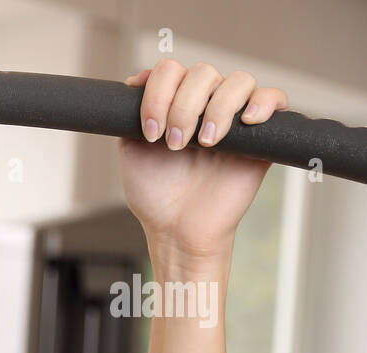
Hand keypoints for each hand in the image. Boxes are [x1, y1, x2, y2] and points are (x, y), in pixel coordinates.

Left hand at [118, 59, 287, 259]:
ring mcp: (233, 117)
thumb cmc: (155, 194)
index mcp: (174, 104)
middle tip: (174, 144)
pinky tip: (246, 121)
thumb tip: (139, 76)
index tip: (150, 132)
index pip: (171, 70)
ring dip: (217, 109)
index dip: (158, 94)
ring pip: (238, 81)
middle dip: (182, 107)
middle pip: (203, 72)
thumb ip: (131, 113)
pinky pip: (274, 98)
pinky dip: (264, 102)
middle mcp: (204, 104)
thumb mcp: (130, 149)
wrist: (178, 228)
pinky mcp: (261, 134)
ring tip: (205, 143)